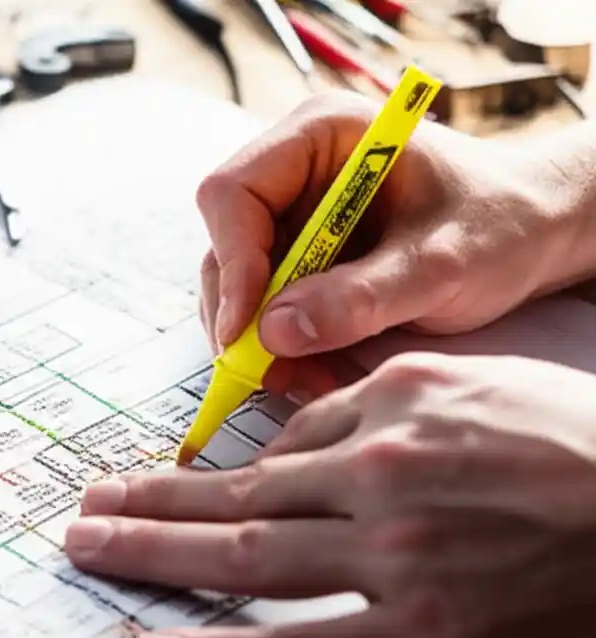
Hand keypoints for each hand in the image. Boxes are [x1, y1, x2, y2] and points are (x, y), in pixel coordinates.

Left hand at [63, 352, 595, 637]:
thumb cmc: (587, 447)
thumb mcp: (482, 385)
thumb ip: (382, 402)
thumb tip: (300, 438)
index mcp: (394, 403)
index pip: (274, 448)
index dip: (203, 472)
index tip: (154, 480)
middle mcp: (378, 471)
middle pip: (231, 497)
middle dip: (144, 503)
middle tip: (81, 510)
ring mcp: (395, 554)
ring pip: (241, 558)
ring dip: (150, 555)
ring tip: (89, 552)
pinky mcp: (424, 633)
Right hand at [195, 91, 595, 401]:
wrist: (536, 233)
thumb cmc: (500, 224)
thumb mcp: (440, 265)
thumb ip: (360, 298)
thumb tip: (274, 333)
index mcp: (321, 135)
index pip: (232, 193)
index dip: (233, 261)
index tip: (247, 330)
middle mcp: (294, 168)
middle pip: (226, 242)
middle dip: (243, 312)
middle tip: (269, 371)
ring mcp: (293, 211)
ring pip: (238, 279)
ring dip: (261, 337)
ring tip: (304, 378)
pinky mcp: (300, 251)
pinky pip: (265, 300)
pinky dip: (282, 342)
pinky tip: (313, 367)